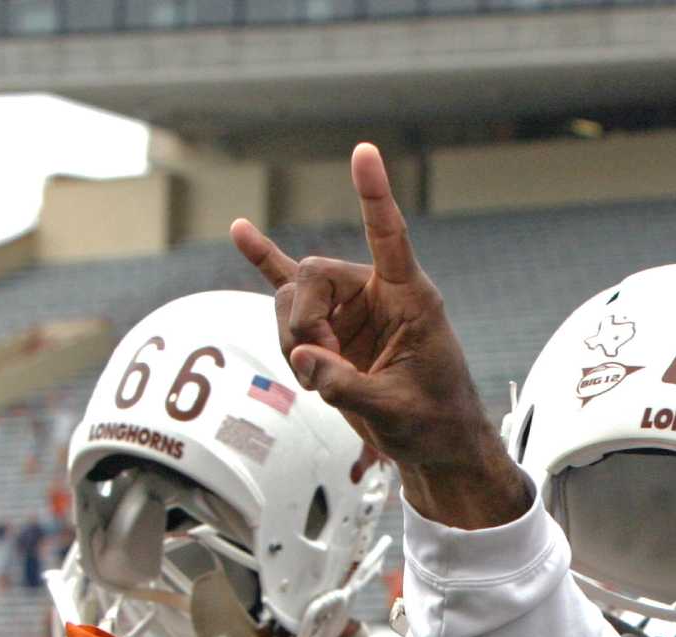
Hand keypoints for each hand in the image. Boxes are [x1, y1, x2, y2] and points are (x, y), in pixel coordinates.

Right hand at [230, 144, 528, 528]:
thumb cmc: (431, 423)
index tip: (364, 152)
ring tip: (318, 377)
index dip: (374, 196)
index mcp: (410, 298)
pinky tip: (241, 232)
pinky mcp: (331, 330)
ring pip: (292, 299)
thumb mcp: (394, 411)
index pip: (389, 236)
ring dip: (292, 340)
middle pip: (313, 276)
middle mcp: (377, 293)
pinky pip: (289, 289)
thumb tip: (304, 358)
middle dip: (302, 322)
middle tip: (316, 366)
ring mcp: (351, 309)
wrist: (434, 446)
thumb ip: (347, 385)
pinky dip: (265, 264)